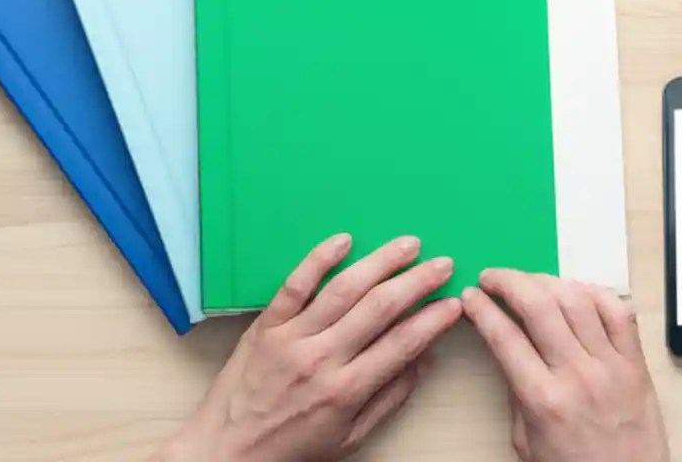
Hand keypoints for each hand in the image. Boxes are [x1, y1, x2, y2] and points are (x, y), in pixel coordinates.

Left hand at [154, 234, 461, 461]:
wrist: (225, 451)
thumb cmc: (290, 447)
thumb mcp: (349, 438)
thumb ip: (389, 398)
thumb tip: (423, 362)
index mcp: (347, 389)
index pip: (403, 343)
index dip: (434, 320)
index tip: (455, 303)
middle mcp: (322, 358)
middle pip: (380, 308)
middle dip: (417, 282)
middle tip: (442, 264)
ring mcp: (292, 337)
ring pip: (344, 288)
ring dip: (381, 262)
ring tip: (407, 245)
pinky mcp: (266, 325)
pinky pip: (295, 284)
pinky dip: (320, 258)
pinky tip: (344, 240)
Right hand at [462, 270, 667, 461]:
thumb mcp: (526, 440)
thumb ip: (515, 391)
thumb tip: (504, 345)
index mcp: (544, 400)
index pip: (504, 336)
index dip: (481, 308)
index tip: (471, 296)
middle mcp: (578, 376)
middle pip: (539, 306)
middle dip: (508, 281)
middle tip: (493, 277)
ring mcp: (611, 365)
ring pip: (577, 299)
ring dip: (547, 280)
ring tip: (530, 282)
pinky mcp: (637, 363)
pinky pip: (619, 311)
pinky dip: (595, 292)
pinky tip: (576, 291)